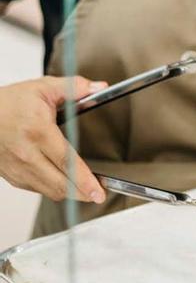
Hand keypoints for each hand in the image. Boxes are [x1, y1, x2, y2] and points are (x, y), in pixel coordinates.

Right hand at [0, 76, 107, 202]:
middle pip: (59, 184)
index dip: (84, 180)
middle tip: (98, 195)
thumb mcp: (44, 87)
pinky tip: (62, 181)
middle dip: (82, 193)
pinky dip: (53, 188)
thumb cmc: (11, 102)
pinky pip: (37, 189)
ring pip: (49, 191)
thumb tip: (98, 87)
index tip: (98, 192)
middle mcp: (26, 153)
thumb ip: (74, 88)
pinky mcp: (11, 176)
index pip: (66, 162)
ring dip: (69, 193)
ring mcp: (17, 168)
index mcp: (38, 131)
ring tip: (85, 189)